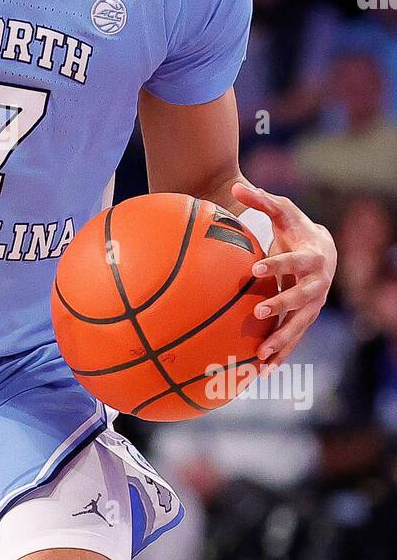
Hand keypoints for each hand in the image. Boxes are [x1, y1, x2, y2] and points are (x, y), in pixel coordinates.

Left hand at [232, 182, 336, 369]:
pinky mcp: (305, 320)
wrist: (324, 251)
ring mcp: (313, 306)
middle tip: (258, 312)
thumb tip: (235, 186)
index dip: (277, 266)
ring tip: (261, 356)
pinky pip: (293, 341)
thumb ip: (260, 200)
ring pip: (299, 326)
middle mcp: (317, 285)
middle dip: (281, 306)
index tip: (255, 270)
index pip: (293, 262)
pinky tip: (262, 373)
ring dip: (282, 341)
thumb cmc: (296, 229)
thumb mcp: (282, 212)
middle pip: (300, 298)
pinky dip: (281, 357)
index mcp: (311, 258)